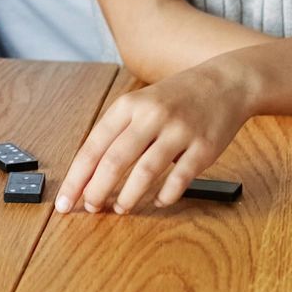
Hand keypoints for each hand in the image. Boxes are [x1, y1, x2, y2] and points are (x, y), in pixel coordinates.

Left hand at [58, 60, 254, 215]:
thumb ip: (118, 134)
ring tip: (120, 208)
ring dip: (129, 196)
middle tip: (91, 208)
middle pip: (115, 160)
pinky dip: (165, 195)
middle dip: (97, 190)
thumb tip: (90, 175)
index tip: (66, 200)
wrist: (225, 83)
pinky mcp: (203, 147)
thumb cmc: (175, 99)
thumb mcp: (140, 104)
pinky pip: (180, 178)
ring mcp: (179, 131)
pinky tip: (158, 202)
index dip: (78, 176)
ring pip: (145, 171)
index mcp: (128, 105)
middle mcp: (151, 115)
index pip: (94, 146)